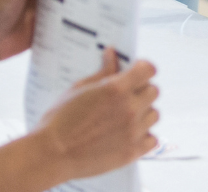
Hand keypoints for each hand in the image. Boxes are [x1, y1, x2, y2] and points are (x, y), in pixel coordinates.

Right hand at [36, 50, 158, 179]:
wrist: (53, 153)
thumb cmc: (61, 118)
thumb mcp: (80, 87)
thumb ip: (103, 71)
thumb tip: (112, 54)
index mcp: (117, 88)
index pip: (148, 70)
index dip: (143, 68)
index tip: (136, 70)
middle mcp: (129, 108)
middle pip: (153, 91)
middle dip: (142, 89)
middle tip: (128, 93)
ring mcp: (133, 132)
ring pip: (154, 114)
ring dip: (144, 112)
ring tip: (127, 114)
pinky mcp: (132, 153)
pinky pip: (152, 139)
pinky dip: (144, 135)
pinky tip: (130, 133)